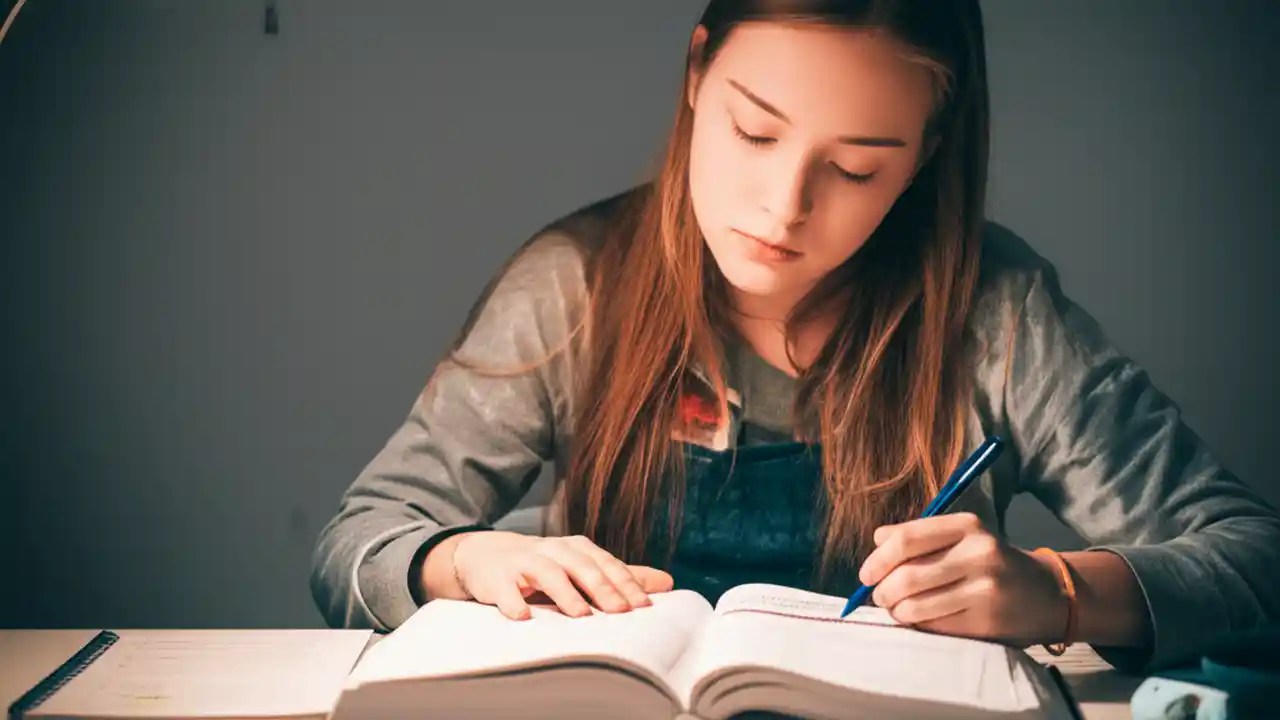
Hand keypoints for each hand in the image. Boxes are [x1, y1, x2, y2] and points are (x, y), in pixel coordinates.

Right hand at [449, 531, 673, 620]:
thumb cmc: (546, 566)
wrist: (488, 557)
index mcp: (577, 548)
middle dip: (602, 587)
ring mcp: (523, 562)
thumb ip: (622, 576)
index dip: (625, 584)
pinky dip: (514, 602)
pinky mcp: (498, 579)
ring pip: (547, 573)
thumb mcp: (584, 566)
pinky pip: (505, 590)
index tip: (644, 606)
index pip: (606, 564)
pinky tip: (523, 616)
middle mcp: (553, 550)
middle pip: (581, 566)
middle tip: (620, 611)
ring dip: (564, 593)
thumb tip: (667, 583)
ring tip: (580, 616)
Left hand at [857, 513, 1067, 645]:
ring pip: (916, 606)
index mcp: (967, 525)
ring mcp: (984, 589)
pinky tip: (922, 621)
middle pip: (906, 576)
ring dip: (897, 612)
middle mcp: (978, 553)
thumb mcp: (962, 538)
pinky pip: (934, 627)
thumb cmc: (991, 564)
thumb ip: (919, 536)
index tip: (866, 575)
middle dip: (882, 592)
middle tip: (880, 598)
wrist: (1047, 594)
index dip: (877, 560)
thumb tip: (877, 539)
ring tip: (898, 610)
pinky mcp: (987, 621)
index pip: (906, 540)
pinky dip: (918, 626)